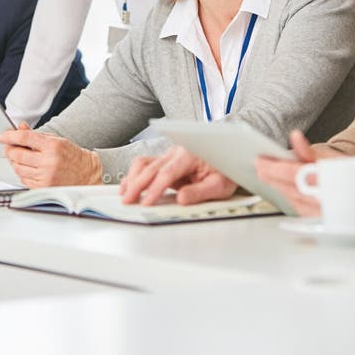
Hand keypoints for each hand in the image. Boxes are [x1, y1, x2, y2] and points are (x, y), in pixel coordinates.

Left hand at [0, 123, 102, 187]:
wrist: (86, 174)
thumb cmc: (72, 156)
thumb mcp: (56, 140)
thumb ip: (36, 135)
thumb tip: (21, 128)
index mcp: (52, 146)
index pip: (25, 138)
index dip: (10, 136)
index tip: (3, 136)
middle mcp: (48, 162)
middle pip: (17, 154)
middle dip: (9, 149)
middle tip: (8, 147)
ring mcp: (45, 176)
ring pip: (18, 168)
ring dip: (14, 162)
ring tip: (19, 157)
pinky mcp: (42, 188)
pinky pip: (23, 179)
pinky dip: (21, 173)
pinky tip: (27, 168)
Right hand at [119, 145, 236, 205]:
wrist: (229, 154)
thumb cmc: (226, 169)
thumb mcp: (220, 185)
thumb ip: (200, 192)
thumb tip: (181, 199)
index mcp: (190, 155)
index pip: (168, 172)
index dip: (155, 188)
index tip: (147, 202)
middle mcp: (177, 152)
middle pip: (152, 167)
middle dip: (137, 184)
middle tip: (128, 201)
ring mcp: (170, 155)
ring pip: (145, 162)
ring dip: (133, 177)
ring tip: (125, 194)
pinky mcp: (166, 161)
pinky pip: (146, 164)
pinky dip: (134, 173)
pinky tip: (128, 184)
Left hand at [256, 130, 354, 215]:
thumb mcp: (337, 158)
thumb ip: (311, 152)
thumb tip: (295, 138)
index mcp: (326, 184)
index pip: (292, 175)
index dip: (273, 168)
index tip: (260, 160)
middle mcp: (322, 203)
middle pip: (287, 188)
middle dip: (270, 176)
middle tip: (258, 164)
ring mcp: (321, 216)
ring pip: (291, 200)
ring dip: (276, 186)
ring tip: (265, 173)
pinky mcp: (322, 223)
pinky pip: (298, 208)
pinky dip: (288, 196)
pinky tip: (281, 188)